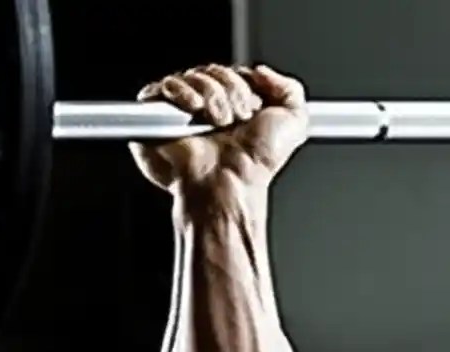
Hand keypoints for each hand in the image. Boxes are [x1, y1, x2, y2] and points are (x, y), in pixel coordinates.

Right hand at [128, 64, 309, 191]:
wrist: (230, 182)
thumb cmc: (257, 162)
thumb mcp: (294, 122)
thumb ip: (291, 89)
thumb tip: (262, 71)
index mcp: (236, 107)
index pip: (235, 73)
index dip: (245, 85)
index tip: (252, 109)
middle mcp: (208, 108)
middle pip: (213, 71)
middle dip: (230, 92)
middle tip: (235, 120)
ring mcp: (181, 112)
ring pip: (191, 76)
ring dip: (211, 96)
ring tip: (217, 123)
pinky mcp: (155, 118)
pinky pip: (162, 87)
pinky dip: (180, 91)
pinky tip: (195, 108)